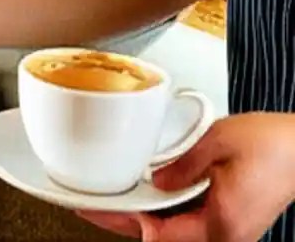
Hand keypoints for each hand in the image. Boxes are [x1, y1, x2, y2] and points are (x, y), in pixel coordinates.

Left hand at [76, 113, 294, 240]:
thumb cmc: (275, 145)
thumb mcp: (219, 141)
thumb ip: (183, 164)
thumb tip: (154, 180)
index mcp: (222, 222)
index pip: (159, 234)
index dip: (124, 221)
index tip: (98, 208)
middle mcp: (226, 234)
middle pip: (163, 239)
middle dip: (128, 222)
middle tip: (97, 205)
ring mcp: (230, 231)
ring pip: (175, 235)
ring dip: (146, 219)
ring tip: (118, 200)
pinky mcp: (231, 223)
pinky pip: (189, 226)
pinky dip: (166, 214)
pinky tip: (150, 197)